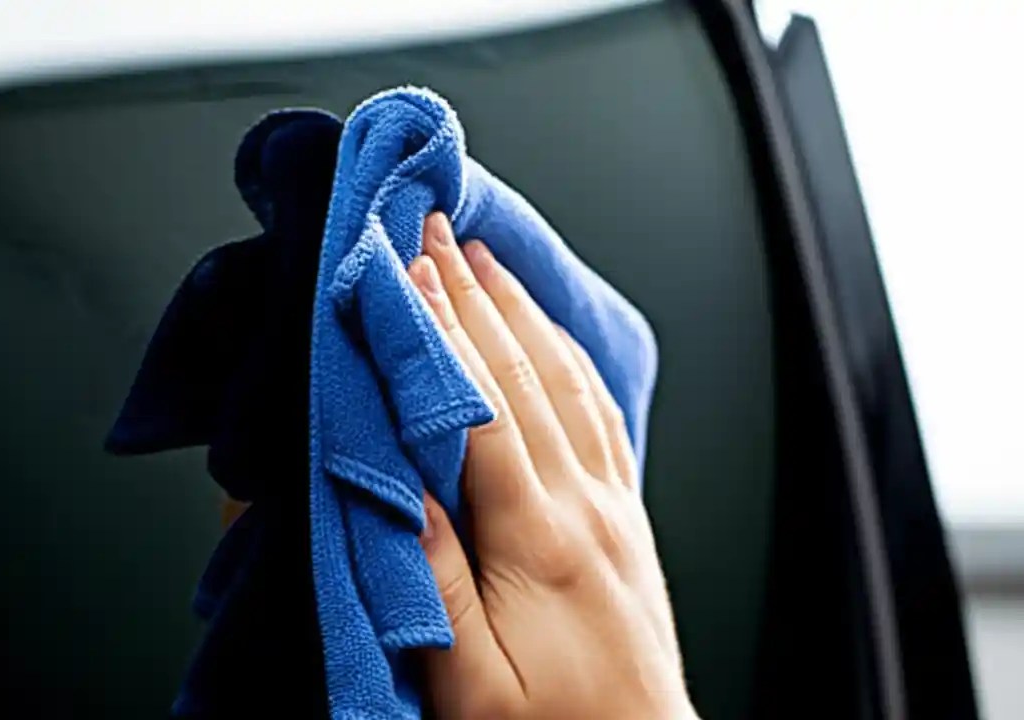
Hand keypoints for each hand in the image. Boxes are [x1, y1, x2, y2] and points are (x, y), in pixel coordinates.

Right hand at [408, 213, 695, 719]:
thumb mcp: (468, 685)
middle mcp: (584, 506)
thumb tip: (399, 488)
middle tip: (431, 227)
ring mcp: (612, 505)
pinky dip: (567, 353)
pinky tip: (548, 330)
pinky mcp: (625, 516)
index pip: (480, 407)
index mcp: (537, 540)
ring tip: (482, 253)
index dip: (439, 329)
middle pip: (522, 372)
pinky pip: (600, 413)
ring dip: (520, 307)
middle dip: (472, 291)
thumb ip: (432, 582)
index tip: (405, 266)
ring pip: (565, 379)